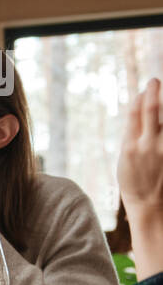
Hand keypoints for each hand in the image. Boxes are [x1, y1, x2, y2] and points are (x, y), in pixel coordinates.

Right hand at [118, 77, 162, 219]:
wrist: (149, 203)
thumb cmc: (133, 180)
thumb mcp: (125, 158)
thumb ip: (133, 135)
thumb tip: (141, 112)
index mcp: (129, 146)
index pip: (134, 113)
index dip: (140, 97)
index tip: (145, 86)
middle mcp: (147, 145)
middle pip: (152, 111)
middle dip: (153, 93)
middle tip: (154, 81)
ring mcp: (162, 150)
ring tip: (162, 98)